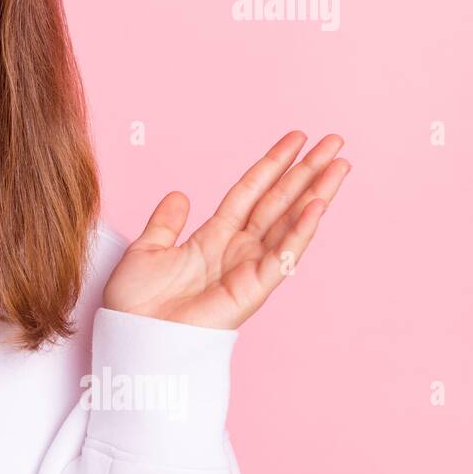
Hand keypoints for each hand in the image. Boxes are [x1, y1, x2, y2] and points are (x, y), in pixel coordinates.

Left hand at [102, 131, 348, 329]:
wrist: (132, 335)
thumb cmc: (134, 303)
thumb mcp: (147, 250)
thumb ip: (166, 222)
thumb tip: (179, 195)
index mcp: (213, 238)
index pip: (250, 192)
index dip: (272, 165)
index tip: (296, 139)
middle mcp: (237, 250)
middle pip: (279, 202)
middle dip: (306, 172)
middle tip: (334, 142)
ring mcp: (248, 269)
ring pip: (289, 223)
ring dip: (316, 193)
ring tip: (340, 165)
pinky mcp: (252, 290)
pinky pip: (282, 257)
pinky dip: (300, 232)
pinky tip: (318, 206)